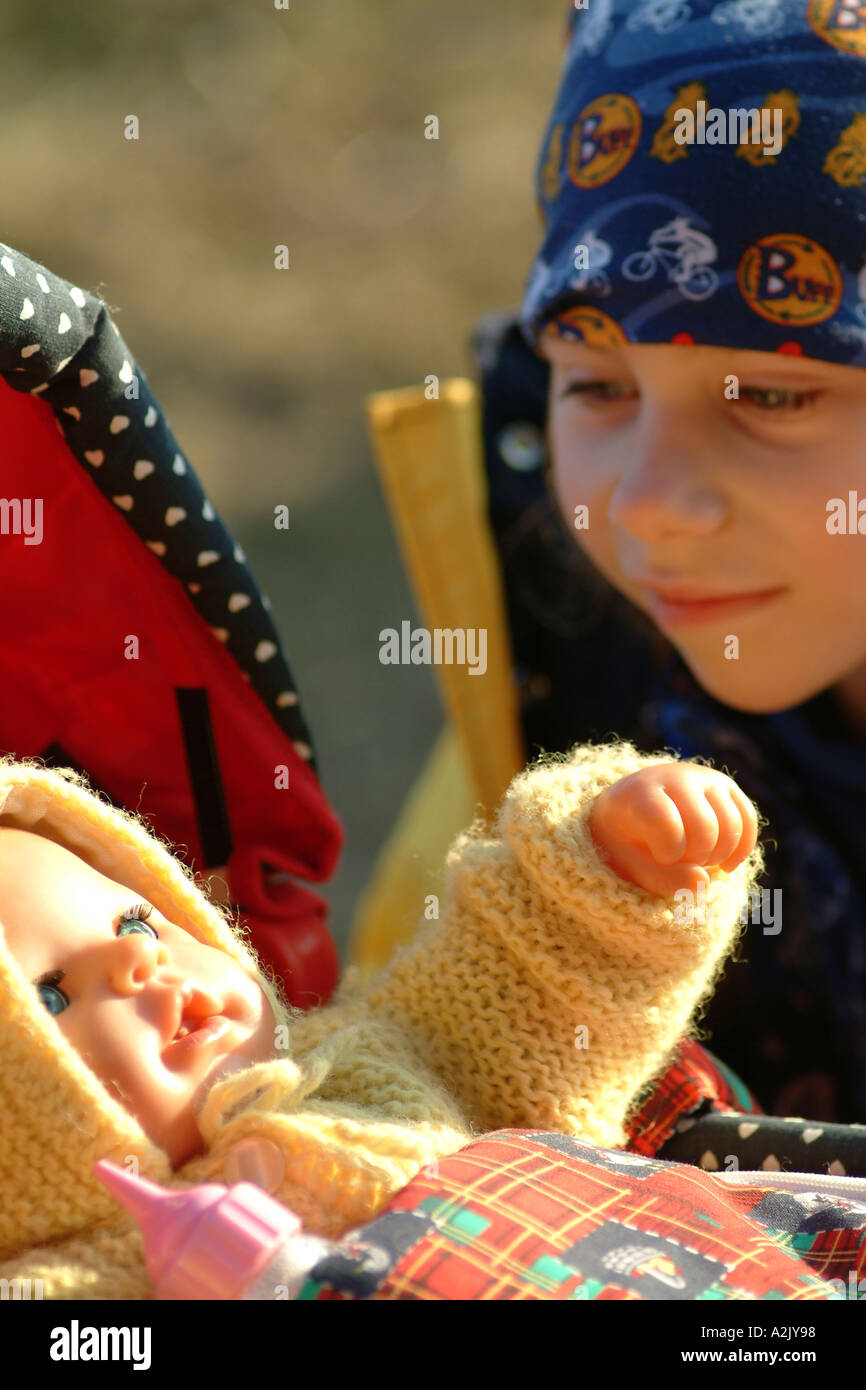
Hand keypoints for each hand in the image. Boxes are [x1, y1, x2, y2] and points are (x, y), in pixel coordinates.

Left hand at [588, 761, 757, 897]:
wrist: (633, 811)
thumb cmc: (627, 842)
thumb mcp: (631, 866)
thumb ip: (662, 879)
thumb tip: (703, 881)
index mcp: (641, 792)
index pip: (668, 824)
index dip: (669, 853)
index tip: (659, 857)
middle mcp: (676, 776)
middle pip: (706, 828)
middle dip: (697, 858)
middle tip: (679, 861)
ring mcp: (705, 778)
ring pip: (732, 826)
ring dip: (718, 856)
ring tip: (696, 859)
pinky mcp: (726, 787)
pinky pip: (748, 819)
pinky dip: (741, 849)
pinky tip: (724, 865)